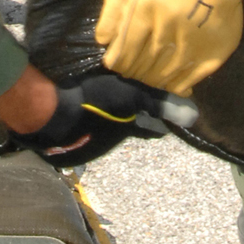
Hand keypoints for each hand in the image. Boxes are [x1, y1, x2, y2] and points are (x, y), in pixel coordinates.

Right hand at [0, 66, 169, 166]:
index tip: (165, 125)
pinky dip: (75, 128)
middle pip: (118, 136)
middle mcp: (101, 145)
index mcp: (121, 133)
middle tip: (129, 111)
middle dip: (125, 126)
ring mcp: (78, 147)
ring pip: (94, 137)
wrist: (49, 114)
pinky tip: (71, 116)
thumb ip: (159, 103)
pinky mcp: (56, 144)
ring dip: (98, 127)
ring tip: (100, 111)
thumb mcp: (131, 97)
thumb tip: (194, 117)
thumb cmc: (94, 103)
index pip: (147, 132)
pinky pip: (71, 137)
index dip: (157, 127)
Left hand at [95, 0, 243, 92]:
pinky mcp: (213, 52)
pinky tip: (169, 80)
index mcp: (146, 8)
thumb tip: (103, 41)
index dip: (117, 63)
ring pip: (163, 76)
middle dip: (132, 71)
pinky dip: (174, 85)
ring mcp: (193, 43)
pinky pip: (187, 81)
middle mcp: (168, 28)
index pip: (124, 53)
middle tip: (131, 69)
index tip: (116, 63)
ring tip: (148, 73)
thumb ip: (113, 6)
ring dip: (151, 79)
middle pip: (142, 66)